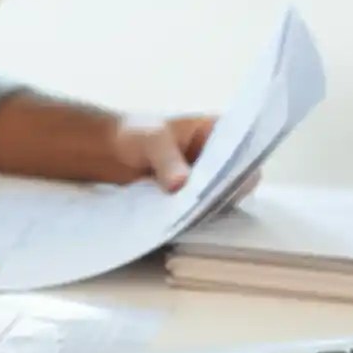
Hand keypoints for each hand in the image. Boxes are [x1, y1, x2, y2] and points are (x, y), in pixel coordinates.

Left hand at [115, 115, 260, 207]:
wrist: (108, 152)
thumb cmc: (135, 133)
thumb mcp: (152, 140)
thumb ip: (167, 161)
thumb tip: (180, 185)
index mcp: (218, 130)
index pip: (244, 149)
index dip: (241, 167)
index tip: (227, 185)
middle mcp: (219, 157)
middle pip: (236, 178)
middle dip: (224, 192)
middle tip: (205, 204)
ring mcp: (207, 180)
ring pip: (221, 198)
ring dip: (209, 207)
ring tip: (192, 215)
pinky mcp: (193, 199)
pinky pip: (202, 210)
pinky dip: (196, 216)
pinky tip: (184, 222)